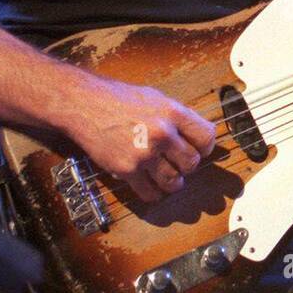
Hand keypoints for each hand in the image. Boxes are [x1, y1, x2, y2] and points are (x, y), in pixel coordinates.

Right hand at [66, 79, 217, 202]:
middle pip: (192, 162)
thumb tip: (196, 132)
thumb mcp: (156, 98)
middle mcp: (162, 133)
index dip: (205, 147)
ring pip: (173, 181)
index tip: (199, 150)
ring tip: (168, 178)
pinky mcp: (127, 169)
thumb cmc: (120, 98)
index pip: (206, 138)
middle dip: (187, 165)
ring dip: (173, 183)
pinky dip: (153, 194)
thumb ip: (178, 116)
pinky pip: (149, 192)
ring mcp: (144, 153)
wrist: (86, 104)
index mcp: (173, 113)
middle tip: (179, 163)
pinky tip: (152, 187)